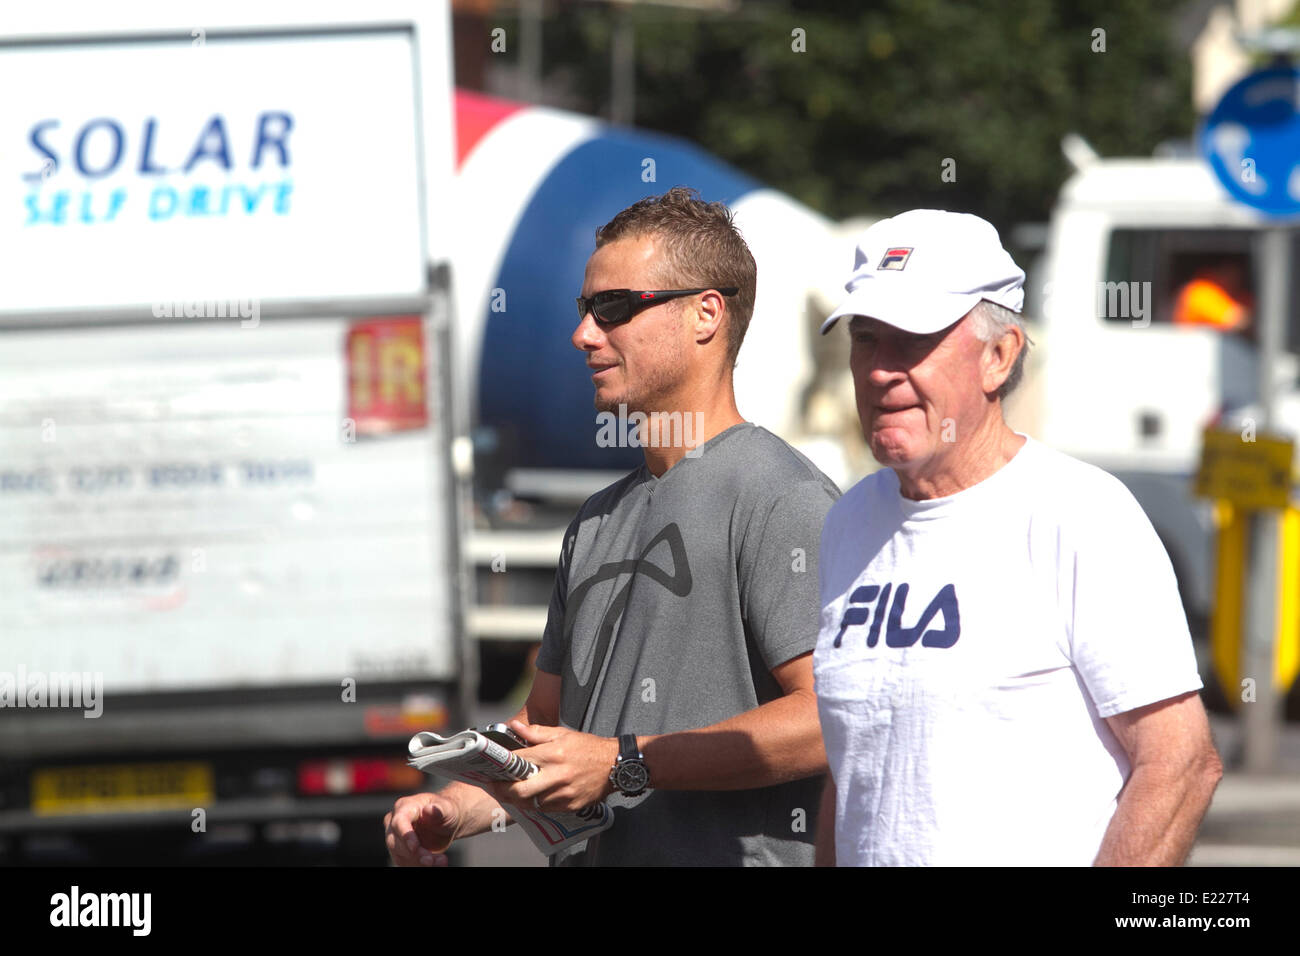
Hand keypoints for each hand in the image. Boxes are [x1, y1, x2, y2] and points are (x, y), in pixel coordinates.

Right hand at [384, 791, 459, 865]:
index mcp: (404, 806)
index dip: (406, 835)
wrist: (447, 823)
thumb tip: (430, 809)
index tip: (415, 848)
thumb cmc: (446, 811)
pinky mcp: (399, 851)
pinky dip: (419, 865)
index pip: (399, 822)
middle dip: (415, 853)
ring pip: (400, 855)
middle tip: (432, 860)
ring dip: (419, 862)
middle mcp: (394, 821)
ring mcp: (395, 837)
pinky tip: (436, 862)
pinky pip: (405, 862)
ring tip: (440, 861)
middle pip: (397, 842)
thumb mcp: (448, 809)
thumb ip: (440, 809)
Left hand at [488, 721, 618, 812]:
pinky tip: (531, 798)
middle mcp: (557, 775)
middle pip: (520, 790)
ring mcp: (564, 793)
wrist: (616, 765)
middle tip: (494, 787)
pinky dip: (536, 804)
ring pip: (531, 803)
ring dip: (518, 799)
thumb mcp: (563, 733)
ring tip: (508, 793)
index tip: (491, 769)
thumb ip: (536, 732)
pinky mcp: (571, 805)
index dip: (502, 766)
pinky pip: (546, 809)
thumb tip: (515, 726)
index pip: (520, 761)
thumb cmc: (588, 747)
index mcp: (553, 753)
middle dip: (502, 790)